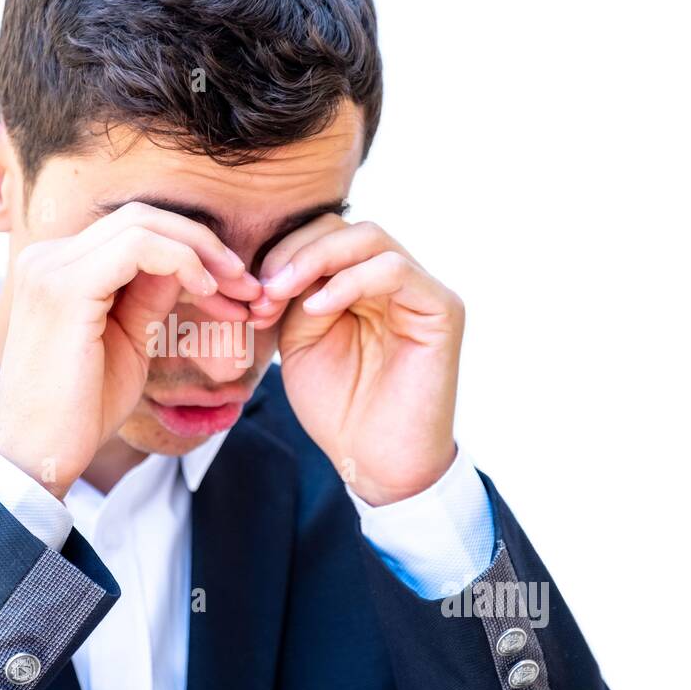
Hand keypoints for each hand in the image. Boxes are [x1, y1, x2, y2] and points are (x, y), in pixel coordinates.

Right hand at [0, 202, 259, 497]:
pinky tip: (208, 291)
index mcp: (58, 268)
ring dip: (202, 252)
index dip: (192, 250)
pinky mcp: (66, 288)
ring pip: (143, 224)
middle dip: (204, 244)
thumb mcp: (128, 340)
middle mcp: (48, 258)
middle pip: (141, 216)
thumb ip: (150, 297)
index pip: (134, 231)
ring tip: (237, 290)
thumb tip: (192, 266)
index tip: (235, 288)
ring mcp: (52, 268)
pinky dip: (182, 261)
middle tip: (247, 284)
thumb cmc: (81, 410)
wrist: (40, 456)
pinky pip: (138, 248)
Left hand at [252, 216, 464, 505]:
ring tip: (280, 295)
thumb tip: (274, 264)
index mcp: (361, 282)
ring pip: (370, 238)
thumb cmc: (338, 406)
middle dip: (294, 253)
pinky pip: (395, 269)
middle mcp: (395, 278)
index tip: (249, 290)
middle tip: (261, 290)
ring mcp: (420, 290)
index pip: (323, 235)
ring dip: (316, 260)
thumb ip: (293, 296)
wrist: (373, 461)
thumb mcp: (299, 340)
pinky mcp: (441, 309)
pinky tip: (316, 309)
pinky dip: (350, 281)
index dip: (283, 252)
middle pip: (343, 228)